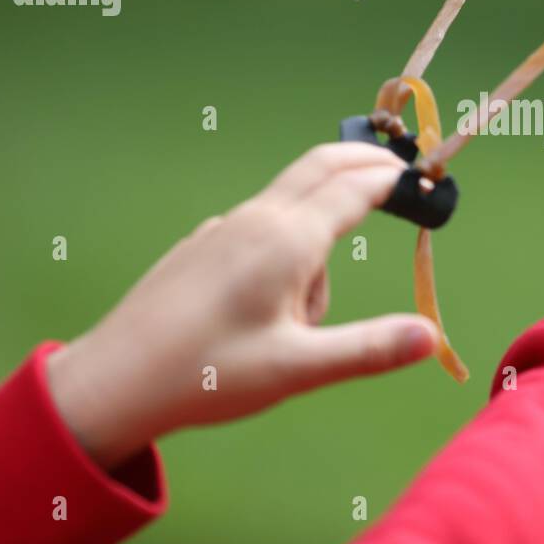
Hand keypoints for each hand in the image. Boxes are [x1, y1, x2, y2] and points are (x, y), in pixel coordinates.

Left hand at [47, 143, 438, 468]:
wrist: (113, 380)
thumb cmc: (206, 375)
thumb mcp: (297, 370)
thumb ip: (368, 349)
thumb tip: (431, 336)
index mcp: (286, 240)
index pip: (355, 188)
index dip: (396, 181)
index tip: (429, 184)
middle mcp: (257, 220)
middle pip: (321, 167)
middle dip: (365, 163)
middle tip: (401, 172)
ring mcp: (224, 228)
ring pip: (292, 209)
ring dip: (321, 237)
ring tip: (301, 328)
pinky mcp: (204, 245)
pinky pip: (262, 231)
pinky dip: (287, 248)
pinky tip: (264, 307)